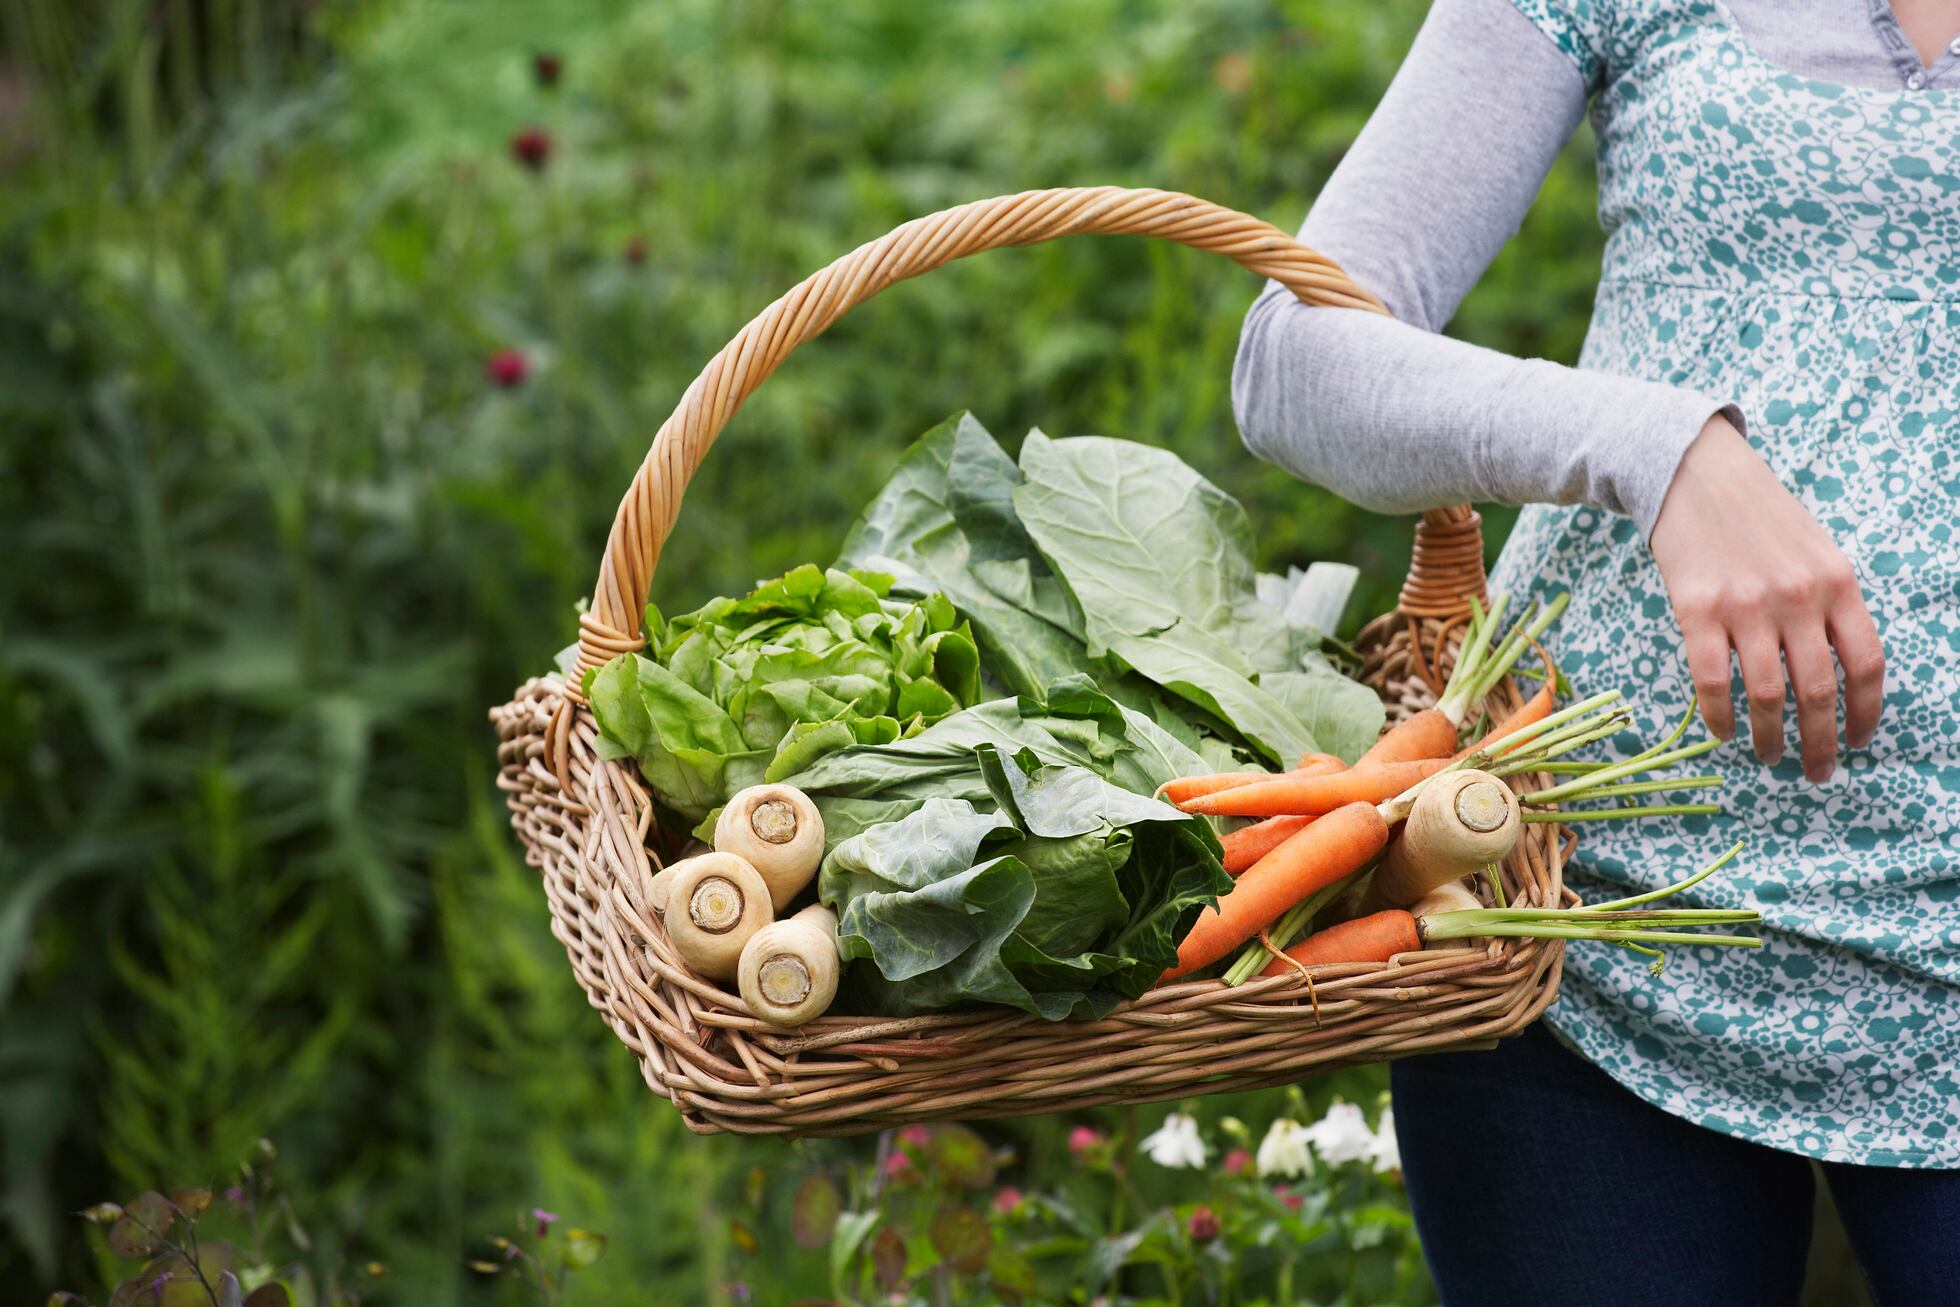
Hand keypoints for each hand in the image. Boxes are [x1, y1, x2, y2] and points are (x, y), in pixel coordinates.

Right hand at [1648, 415, 1883, 780]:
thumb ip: (1829, 605)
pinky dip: (1719, 715)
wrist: (1693, 474)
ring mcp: (1746, 605)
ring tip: (1768, 757)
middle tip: (1816, 772)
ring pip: (1766, 693)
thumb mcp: (1814, 552)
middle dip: (1821, 742)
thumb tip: (1835, 673)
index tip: (1857, 742)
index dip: (1866, 712)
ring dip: (1769, 737)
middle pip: (1819, 689)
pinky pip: (1711, 680)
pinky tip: (1723, 731)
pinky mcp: (1696, 610)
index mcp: (1837, 583)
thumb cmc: (1757, 516)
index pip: (1866, 663)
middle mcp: (1798, 597)